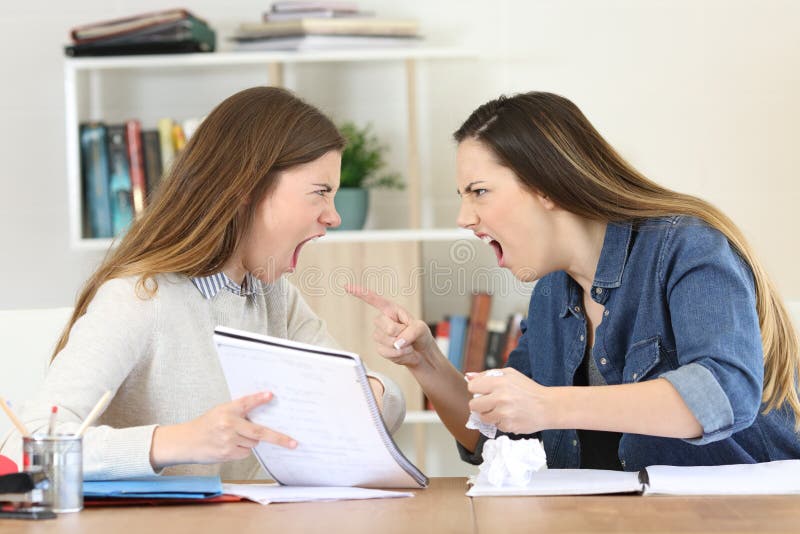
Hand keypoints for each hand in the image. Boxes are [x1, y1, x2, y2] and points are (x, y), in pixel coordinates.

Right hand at [150, 391, 296, 468]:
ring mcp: (228, 441)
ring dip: (250, 441)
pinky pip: (245, 452)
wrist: (186, 441)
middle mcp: (228, 425)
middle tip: (292, 443)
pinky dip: (242, 450)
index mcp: (226, 410)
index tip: (270, 395)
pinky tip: (229, 445)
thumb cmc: (205, 425)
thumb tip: (260, 413)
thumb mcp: (220, 411)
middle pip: (258, 431)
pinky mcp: (227, 454)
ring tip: (233, 437)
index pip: (245, 403)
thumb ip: (239, 412)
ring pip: (253, 443)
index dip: (258, 399)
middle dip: (278, 438)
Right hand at [345, 284, 435, 367]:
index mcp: (392, 310)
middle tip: (408, 335)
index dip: (360, 293)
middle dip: (399, 332)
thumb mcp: (421, 329)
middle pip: (385, 325)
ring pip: (385, 340)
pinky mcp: (380, 348)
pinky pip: (385, 352)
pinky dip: (397, 354)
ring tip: (407, 344)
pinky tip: (402, 351)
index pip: (374, 300)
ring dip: (400, 345)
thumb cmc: (421, 336)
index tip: (347, 286)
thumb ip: (411, 333)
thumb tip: (398, 343)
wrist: (420, 353)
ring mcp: (380, 335)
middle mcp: (384, 321)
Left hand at [466, 368, 553, 434]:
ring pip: (482, 417)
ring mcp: (503, 414)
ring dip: (489, 414)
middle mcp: (500, 398)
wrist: (548, 407)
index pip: (472, 387)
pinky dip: (500, 422)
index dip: (476, 389)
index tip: (482, 391)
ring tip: (501, 409)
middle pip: (473, 405)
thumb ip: (487, 374)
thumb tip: (468, 376)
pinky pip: (495, 426)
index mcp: (499, 382)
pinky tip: (510, 416)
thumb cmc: (528, 389)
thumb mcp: (510, 374)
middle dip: (479, 404)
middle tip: (489, 403)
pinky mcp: (508, 426)